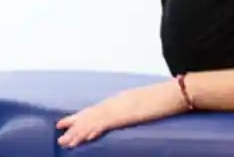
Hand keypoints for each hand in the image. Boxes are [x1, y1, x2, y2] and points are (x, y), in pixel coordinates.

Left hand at [56, 80, 187, 148]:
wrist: (174, 93)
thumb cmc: (164, 100)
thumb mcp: (146, 106)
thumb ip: (135, 111)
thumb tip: (132, 117)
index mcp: (121, 100)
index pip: (97, 109)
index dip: (81, 116)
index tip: (69, 122)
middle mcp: (116, 102)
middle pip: (90, 113)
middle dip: (74, 124)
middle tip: (60, 132)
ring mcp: (119, 108)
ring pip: (93, 120)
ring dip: (78, 132)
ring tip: (66, 141)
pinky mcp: (124, 114)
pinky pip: (104, 124)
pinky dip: (92, 130)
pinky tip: (84, 138)